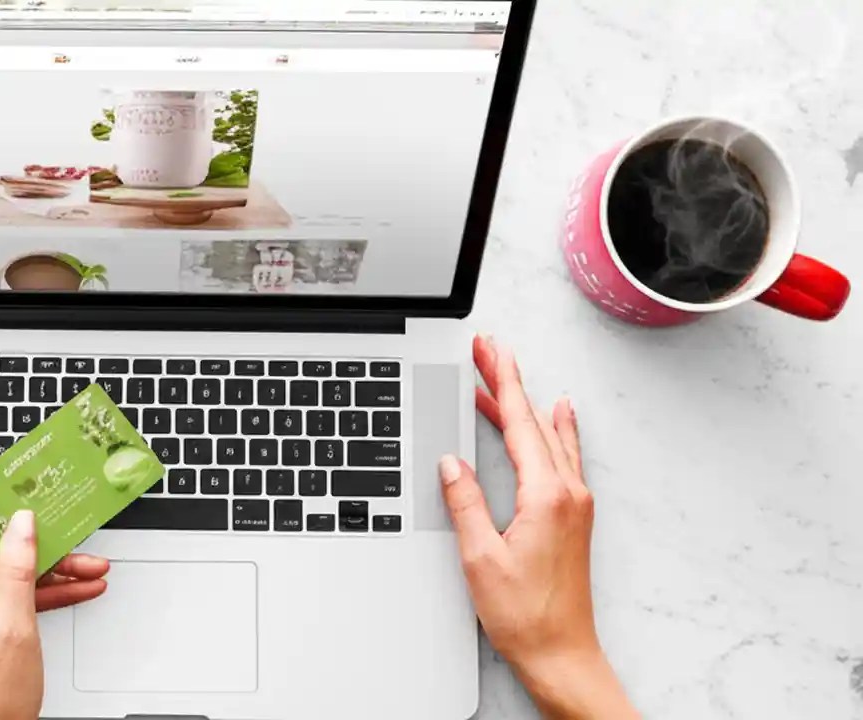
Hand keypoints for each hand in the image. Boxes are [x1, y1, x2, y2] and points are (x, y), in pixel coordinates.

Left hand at [0, 507, 109, 719]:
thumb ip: (19, 567)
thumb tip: (22, 523)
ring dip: (54, 567)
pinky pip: (18, 593)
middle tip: (68, 523)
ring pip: (14, 570)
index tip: (20, 484)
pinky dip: (49, 590)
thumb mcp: (14, 625)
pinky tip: (81, 585)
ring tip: (91, 565)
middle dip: (40, 540)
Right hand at [440, 334, 636, 718]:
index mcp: (547, 495)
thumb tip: (451, 462)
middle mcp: (568, 493)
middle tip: (487, 350)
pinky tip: (554, 417)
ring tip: (500, 379)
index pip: (521, 422)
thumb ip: (465, 502)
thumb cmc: (526, 615)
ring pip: (548, 438)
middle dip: (509, 382)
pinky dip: (551, 430)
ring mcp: (575, 504)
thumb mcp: (480, 557)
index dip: (502, 381)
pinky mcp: (573, 517)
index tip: (490, 349)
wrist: (562, 654)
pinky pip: (563, 456)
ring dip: (525, 405)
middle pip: (535, 421)